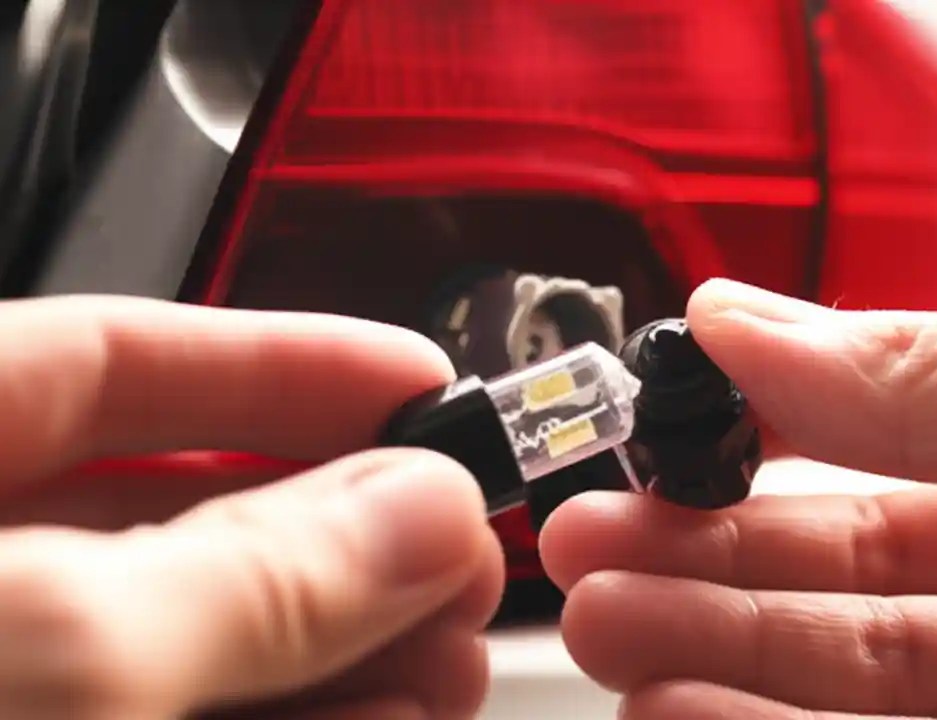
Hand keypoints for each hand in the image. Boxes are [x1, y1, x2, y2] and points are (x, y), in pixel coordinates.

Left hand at [0, 296, 502, 719]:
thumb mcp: (62, 649)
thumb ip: (245, 572)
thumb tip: (413, 509)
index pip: (107, 354)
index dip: (281, 357)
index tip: (417, 380)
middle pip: (171, 498)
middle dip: (342, 522)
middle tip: (455, 540)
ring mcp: (2, 666)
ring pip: (189, 623)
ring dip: (343, 632)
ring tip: (447, 647)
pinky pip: (174, 713)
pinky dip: (291, 712)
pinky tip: (382, 711)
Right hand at [540, 279, 936, 718]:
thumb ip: (934, 374)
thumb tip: (747, 319)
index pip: (893, 457)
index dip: (761, 450)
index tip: (649, 440)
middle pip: (860, 582)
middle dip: (709, 565)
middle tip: (586, 560)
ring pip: (869, 687)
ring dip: (723, 662)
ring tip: (608, 639)